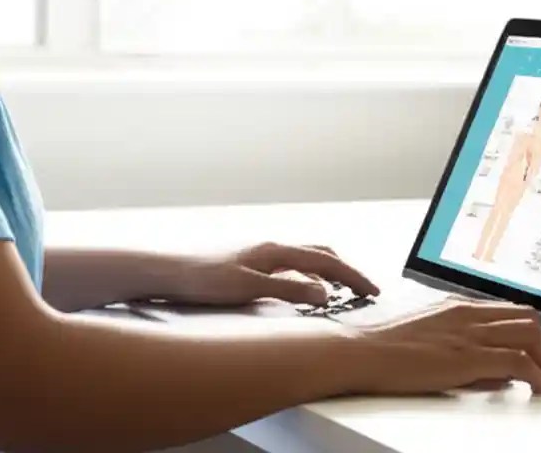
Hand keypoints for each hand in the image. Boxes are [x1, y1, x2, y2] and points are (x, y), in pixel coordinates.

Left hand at [167, 242, 380, 306]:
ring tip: (340, 290)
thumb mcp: (248, 287)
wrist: (166, 271)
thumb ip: (287, 290)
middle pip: (320, 253)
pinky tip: (300, 288)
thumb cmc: (202, 278)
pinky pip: (289, 265)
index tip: (373, 291)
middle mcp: (271, 247)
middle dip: (346, 270)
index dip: (353, 276)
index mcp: (276, 251)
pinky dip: (307, 274)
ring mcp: (259, 253)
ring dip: (327, 271)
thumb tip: (325, 293)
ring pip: (305, 257)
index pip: (326, 261)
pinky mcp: (248, 262)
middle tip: (364, 290)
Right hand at [346, 297, 540, 394]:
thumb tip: (492, 367)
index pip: (509, 310)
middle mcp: (468, 314)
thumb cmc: (384, 346)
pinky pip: (518, 361)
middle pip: (527, 317)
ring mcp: (469, 333)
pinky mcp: (468, 356)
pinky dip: (536, 374)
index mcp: (457, 306)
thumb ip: (460, 343)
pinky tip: (536, 387)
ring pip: (530, 333)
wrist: (363, 352)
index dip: (530, 333)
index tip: (536, 351)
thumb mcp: (428, 334)